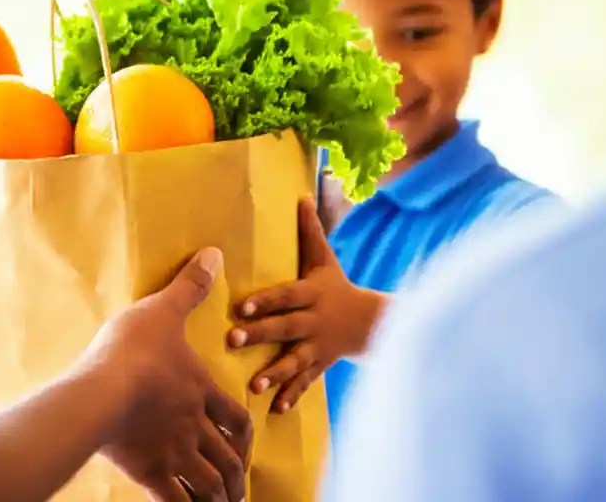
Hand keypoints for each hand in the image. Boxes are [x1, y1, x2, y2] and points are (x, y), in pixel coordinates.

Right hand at [84, 249, 252, 501]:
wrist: (102, 390)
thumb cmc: (132, 349)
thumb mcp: (163, 309)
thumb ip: (189, 286)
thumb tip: (214, 254)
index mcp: (201, 390)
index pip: (235, 416)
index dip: (245, 431)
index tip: (247, 441)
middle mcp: (194, 425)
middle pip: (228, 456)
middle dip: (238, 473)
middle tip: (241, 486)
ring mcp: (173, 451)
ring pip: (209, 482)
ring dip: (221, 496)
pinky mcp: (148, 472)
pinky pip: (175, 501)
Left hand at [228, 200, 387, 413]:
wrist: (372, 321)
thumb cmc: (337, 285)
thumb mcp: (324, 258)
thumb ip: (310, 231)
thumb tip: (301, 195)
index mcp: (311, 293)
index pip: (286, 295)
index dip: (265, 300)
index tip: (241, 307)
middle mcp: (314, 321)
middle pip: (285, 328)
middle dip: (260, 334)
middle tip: (232, 340)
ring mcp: (318, 346)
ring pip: (294, 361)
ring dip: (275, 374)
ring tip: (255, 386)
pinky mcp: (320, 365)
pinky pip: (306, 383)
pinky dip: (292, 396)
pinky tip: (276, 410)